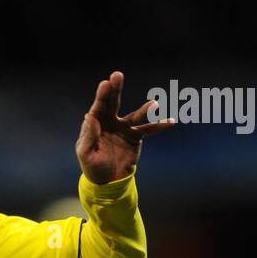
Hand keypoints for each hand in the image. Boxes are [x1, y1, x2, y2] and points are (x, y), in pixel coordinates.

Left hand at [76, 70, 173, 184]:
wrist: (107, 181)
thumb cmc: (92, 167)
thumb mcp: (86, 154)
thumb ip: (88, 136)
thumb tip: (89, 116)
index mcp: (96, 123)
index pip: (98, 107)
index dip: (102, 96)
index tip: (105, 84)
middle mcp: (110, 121)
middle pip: (113, 103)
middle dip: (115, 90)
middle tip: (117, 75)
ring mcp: (124, 127)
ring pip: (135, 116)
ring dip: (144, 110)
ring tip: (154, 105)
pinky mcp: (135, 136)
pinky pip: (148, 130)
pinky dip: (159, 126)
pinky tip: (170, 121)